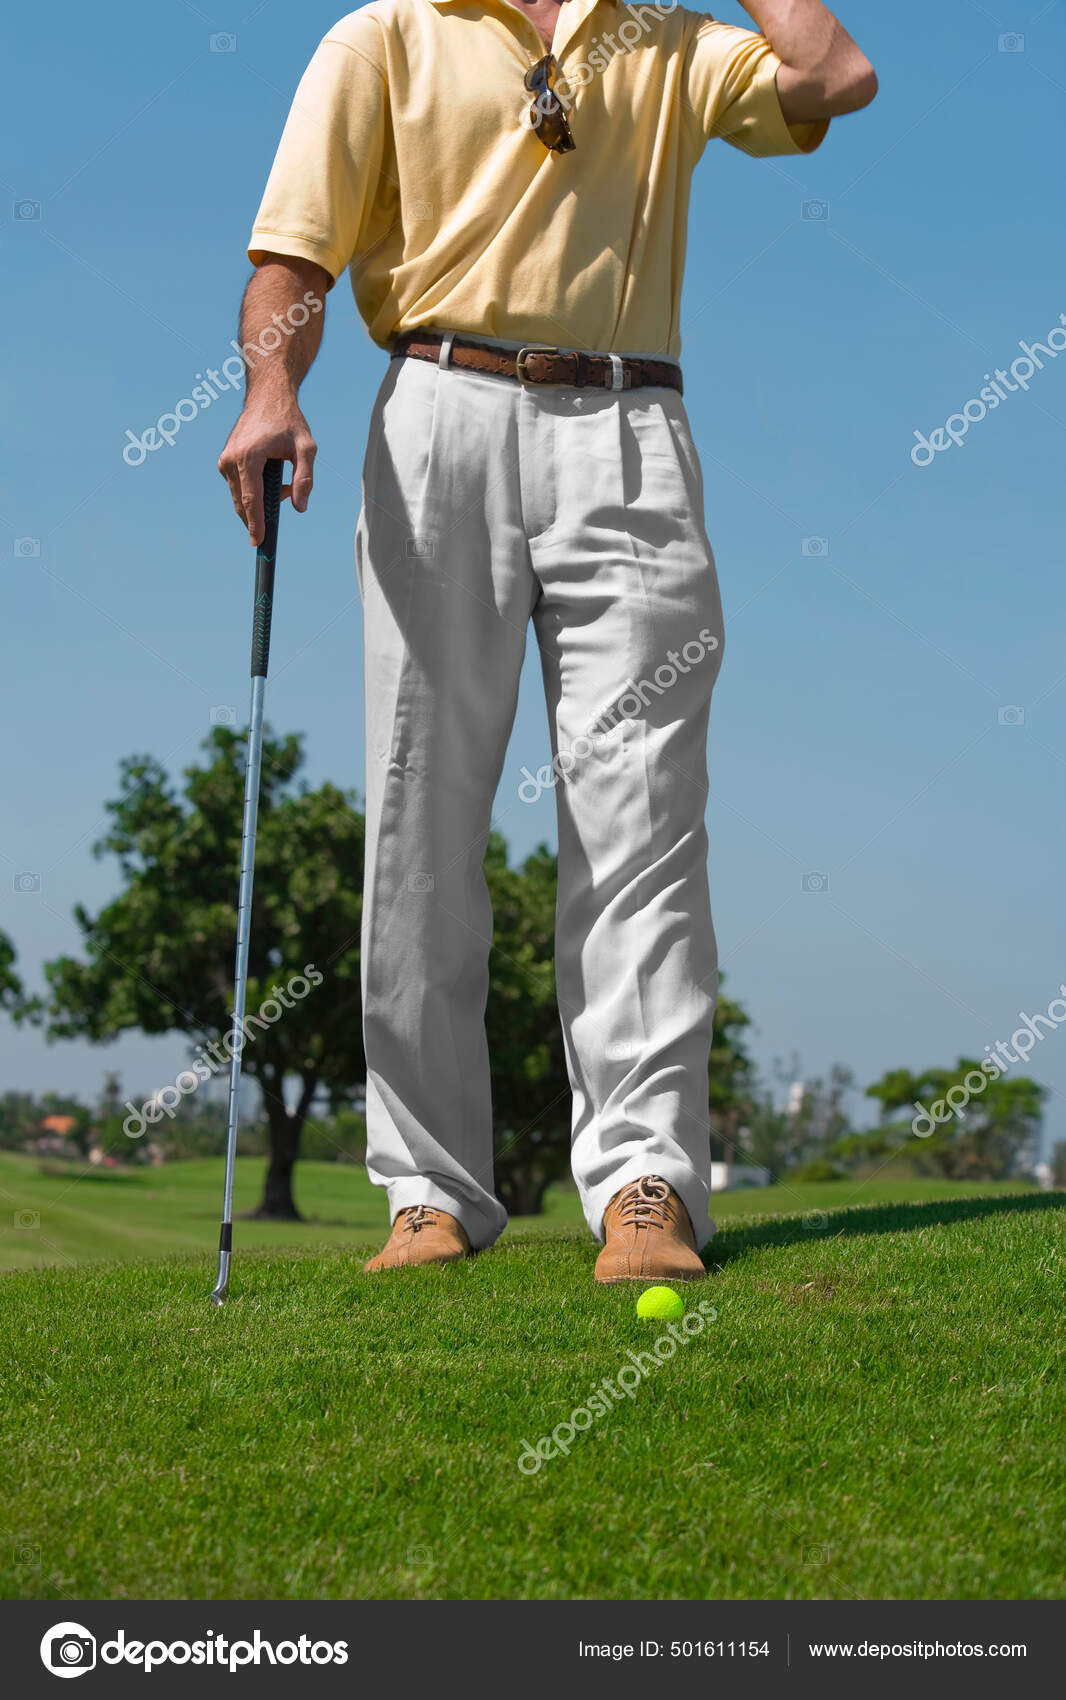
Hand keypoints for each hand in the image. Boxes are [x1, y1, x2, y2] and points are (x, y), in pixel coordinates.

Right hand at [218, 401, 316, 544]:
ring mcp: (224, 460)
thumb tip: (300, 508)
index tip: (259, 543)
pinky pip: (239, 487)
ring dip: (261, 501)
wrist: (267, 396)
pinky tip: (273, 478)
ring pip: (240, 497)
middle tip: (280, 515)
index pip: (251, 500)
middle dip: (262, 515)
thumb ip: (305, 479)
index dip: (256, 524)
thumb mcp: (306, 448)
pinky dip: (255, 491)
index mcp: (248, 457)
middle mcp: (231, 460)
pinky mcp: (224, 461)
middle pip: (243, 503)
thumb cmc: (288, 421)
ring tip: (283, 483)